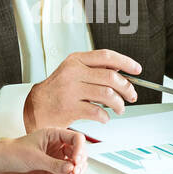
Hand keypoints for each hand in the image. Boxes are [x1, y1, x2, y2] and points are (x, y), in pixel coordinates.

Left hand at [0, 129, 84, 173]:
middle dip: (80, 165)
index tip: (76, 161)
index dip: (80, 149)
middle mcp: (56, 148)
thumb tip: (70, 168)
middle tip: (74, 173)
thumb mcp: (33, 157)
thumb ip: (53, 164)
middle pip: (79, 154)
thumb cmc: (9, 153)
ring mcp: (54, 161)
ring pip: (74, 168)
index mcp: (53, 135)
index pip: (76, 138)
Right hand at [24, 49, 140, 129]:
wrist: (35, 107)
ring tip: (120, 108)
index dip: (126, 62)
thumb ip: (94, 70)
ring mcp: (71, 90)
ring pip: (107, 94)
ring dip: (119, 104)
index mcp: (76, 60)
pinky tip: (104, 117)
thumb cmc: (57, 91)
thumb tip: (122, 74)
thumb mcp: (73, 72)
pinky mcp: (70, 107)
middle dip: (127, 88)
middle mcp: (73, 72)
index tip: (137, 70)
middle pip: (111, 77)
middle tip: (131, 95)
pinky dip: (105, 116)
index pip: (106, 56)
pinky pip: (97, 111)